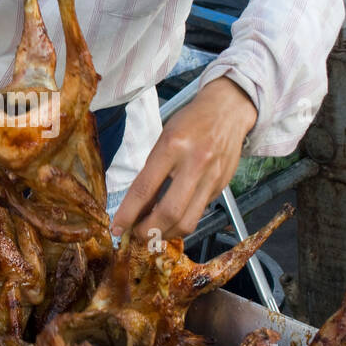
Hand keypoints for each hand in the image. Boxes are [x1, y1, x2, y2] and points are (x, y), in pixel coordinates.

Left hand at [112, 78, 257, 240]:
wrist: (228, 110)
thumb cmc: (191, 121)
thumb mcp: (164, 138)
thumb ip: (152, 171)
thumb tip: (137, 205)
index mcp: (173, 146)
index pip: (145, 189)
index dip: (128, 214)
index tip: (118, 227)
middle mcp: (194, 164)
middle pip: (169, 213)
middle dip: (148, 231)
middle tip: (136, 235)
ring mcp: (211, 178)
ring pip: (188, 222)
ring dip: (166, 234)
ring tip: (153, 232)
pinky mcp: (221, 187)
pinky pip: (198, 214)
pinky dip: (182, 222)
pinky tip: (171, 220)